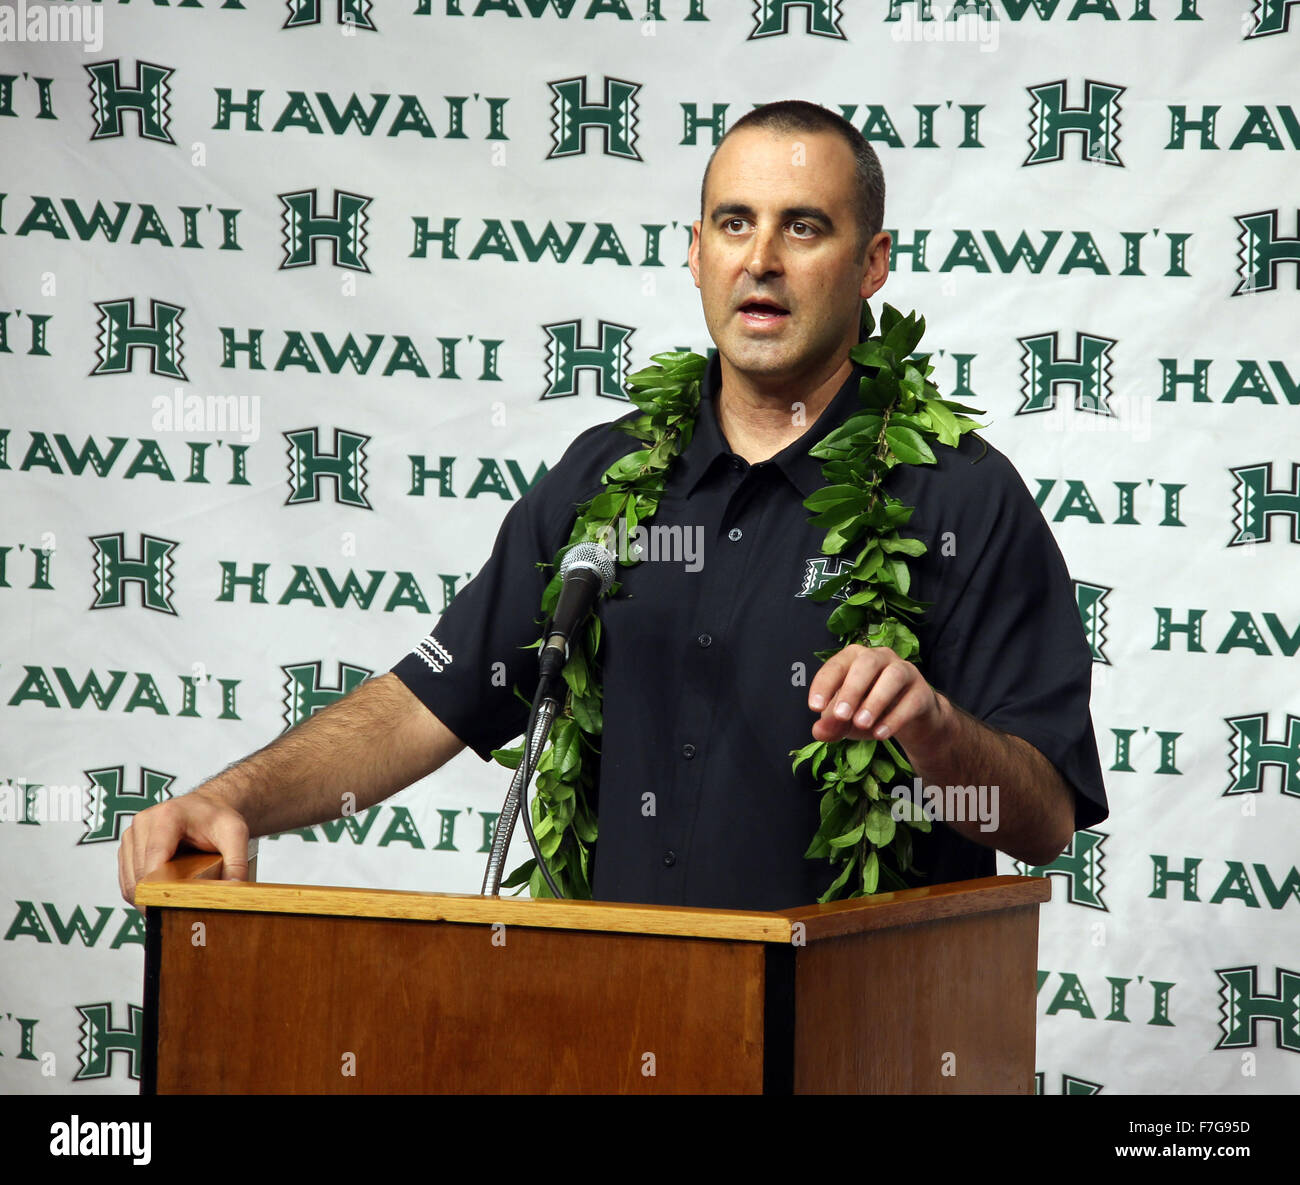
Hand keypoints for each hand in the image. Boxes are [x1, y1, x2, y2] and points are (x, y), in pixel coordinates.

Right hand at [118, 790, 249, 905]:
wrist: (207, 807)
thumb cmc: (218, 818)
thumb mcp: (235, 834)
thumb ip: (237, 861)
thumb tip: (235, 888)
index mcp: (166, 817)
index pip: (153, 861)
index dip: (160, 888)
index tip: (173, 907)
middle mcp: (143, 823)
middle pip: (140, 875)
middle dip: (156, 896)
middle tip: (178, 913)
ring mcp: (132, 836)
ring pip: (130, 881)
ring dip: (146, 898)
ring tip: (171, 906)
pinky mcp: (128, 848)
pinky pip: (126, 880)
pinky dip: (141, 893)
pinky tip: (160, 897)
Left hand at [808, 643, 946, 746]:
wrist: (910, 721)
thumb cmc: (869, 712)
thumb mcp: (846, 722)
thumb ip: (831, 725)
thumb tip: (818, 731)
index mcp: (855, 658)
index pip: (836, 665)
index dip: (824, 684)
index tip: (815, 707)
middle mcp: (880, 657)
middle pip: (866, 663)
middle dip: (851, 689)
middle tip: (841, 716)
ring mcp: (905, 671)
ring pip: (893, 676)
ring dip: (875, 700)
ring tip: (861, 724)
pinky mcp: (923, 691)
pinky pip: (911, 700)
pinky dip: (894, 718)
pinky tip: (880, 734)